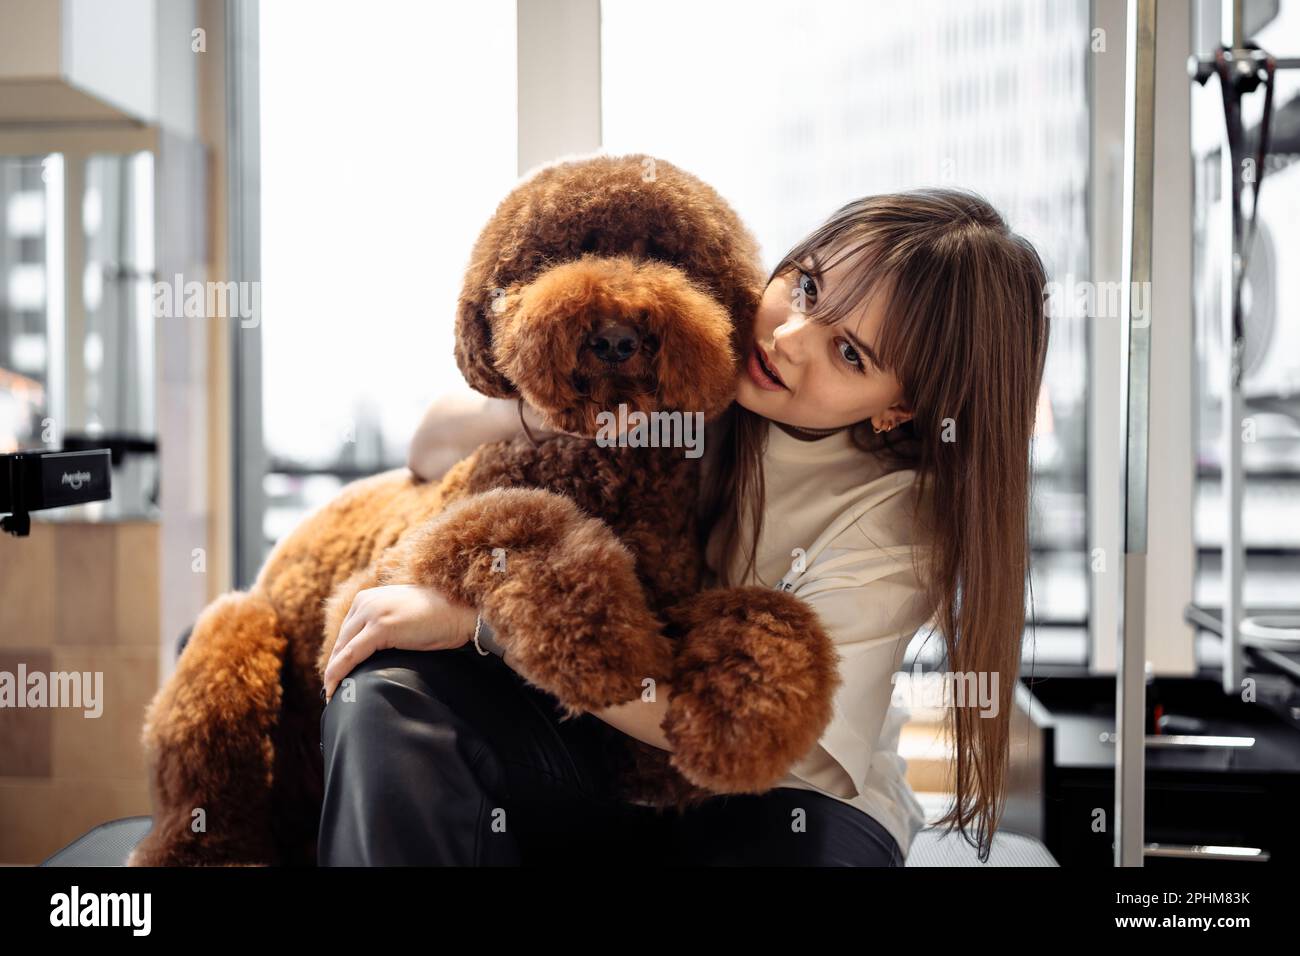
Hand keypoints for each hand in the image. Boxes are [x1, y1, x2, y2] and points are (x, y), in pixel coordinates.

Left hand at [322, 584, 475, 702]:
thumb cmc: (440, 617)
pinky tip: (334, 689)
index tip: (338, 675)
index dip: (340, 655)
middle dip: (336, 665)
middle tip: (333, 689)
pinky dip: (339, 673)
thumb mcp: (404, 614)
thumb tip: (376, 647)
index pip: (347, 630)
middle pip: (342, 640)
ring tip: (331, 694)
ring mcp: (372, 613)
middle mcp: (366, 601)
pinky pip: (351, 655)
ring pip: (343, 648)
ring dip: (334, 673)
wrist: (462, 613)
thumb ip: (386, 622)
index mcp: (369, 596)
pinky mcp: (380, 627)